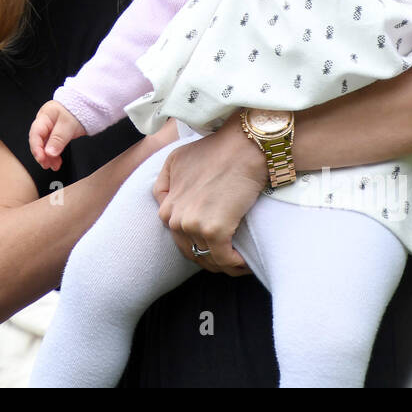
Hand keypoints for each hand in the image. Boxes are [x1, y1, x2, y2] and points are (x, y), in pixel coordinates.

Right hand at [29, 100, 85, 171]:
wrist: (86, 106)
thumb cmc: (76, 111)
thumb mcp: (68, 125)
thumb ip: (58, 138)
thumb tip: (49, 152)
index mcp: (44, 116)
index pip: (36, 133)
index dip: (36, 148)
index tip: (42, 159)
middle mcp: (44, 123)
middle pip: (38, 141)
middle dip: (42, 154)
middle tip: (47, 165)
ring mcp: (49, 129)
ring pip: (44, 145)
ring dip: (48, 157)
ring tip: (54, 166)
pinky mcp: (55, 134)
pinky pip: (51, 146)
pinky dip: (53, 155)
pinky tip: (57, 162)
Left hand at [152, 115, 267, 275]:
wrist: (242, 146)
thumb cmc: (216, 150)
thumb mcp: (176, 160)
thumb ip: (167, 184)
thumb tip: (169, 201)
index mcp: (166, 204)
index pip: (177, 235)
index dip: (195, 242)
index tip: (211, 242)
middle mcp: (174, 217)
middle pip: (191, 250)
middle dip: (208, 257)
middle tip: (227, 257)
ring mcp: (192, 225)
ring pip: (207, 258)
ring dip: (223, 265)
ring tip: (238, 263)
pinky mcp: (214, 231)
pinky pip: (224, 260)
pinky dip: (236, 266)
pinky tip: (245, 263)